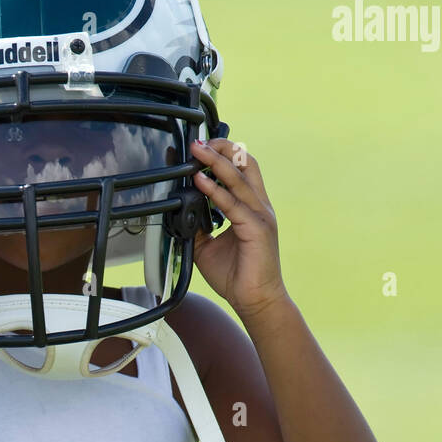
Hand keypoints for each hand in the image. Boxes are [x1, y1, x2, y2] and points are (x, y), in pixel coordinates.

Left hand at [189, 138, 288, 319]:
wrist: (255, 301)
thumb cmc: (237, 276)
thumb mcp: (208, 247)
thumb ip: (198, 226)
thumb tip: (181, 211)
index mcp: (252, 208)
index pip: (241, 170)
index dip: (223, 155)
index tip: (201, 147)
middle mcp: (259, 206)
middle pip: (245, 163)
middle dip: (222, 148)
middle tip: (199, 141)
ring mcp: (260, 215)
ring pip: (239, 178)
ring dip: (216, 162)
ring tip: (197, 150)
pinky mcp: (257, 229)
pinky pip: (232, 204)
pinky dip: (214, 190)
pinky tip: (199, 180)